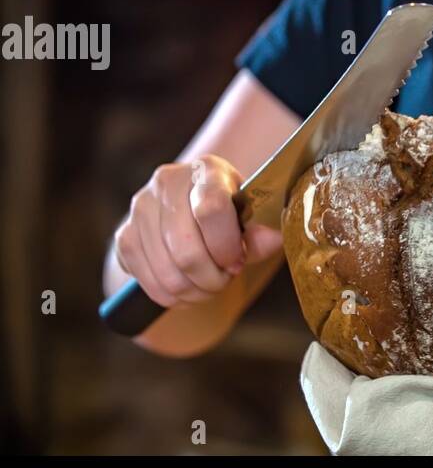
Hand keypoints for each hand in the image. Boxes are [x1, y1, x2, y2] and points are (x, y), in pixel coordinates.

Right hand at [113, 154, 282, 306]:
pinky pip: (148, 281)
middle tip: (225, 280)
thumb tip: (272, 239)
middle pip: (186, 249)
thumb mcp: (253, 219)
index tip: (238, 263)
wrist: (192, 211)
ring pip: (167, 272)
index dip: (226, 246)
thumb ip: (262, 233)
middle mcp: (167, 181)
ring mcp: (140, 207)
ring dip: (194, 291)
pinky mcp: (124, 234)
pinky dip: (173, 296)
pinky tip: (188, 288)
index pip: (211, 208)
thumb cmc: (232, 215)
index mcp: (208, 170)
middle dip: (212, 278)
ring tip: (209, 285)